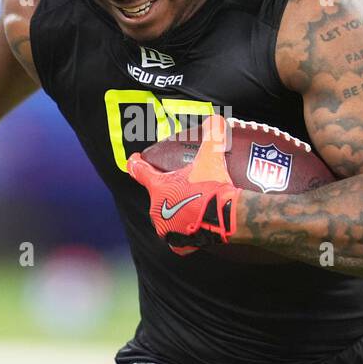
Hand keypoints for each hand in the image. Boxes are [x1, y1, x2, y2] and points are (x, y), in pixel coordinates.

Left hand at [126, 114, 240, 255]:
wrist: (228, 216)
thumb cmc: (214, 186)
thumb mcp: (212, 157)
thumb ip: (212, 135)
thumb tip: (216, 119)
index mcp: (158, 188)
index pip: (139, 171)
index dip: (135, 163)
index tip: (134, 159)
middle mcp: (156, 210)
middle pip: (157, 196)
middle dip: (168, 191)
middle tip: (187, 186)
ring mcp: (166, 229)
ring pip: (166, 217)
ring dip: (176, 212)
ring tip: (193, 206)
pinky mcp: (178, 243)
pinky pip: (177, 238)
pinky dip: (184, 234)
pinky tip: (194, 227)